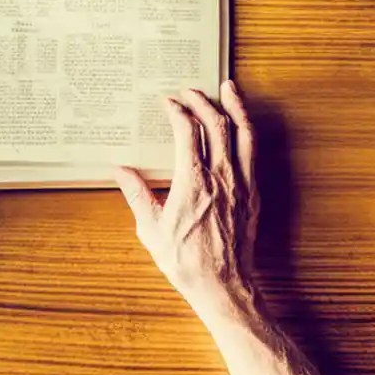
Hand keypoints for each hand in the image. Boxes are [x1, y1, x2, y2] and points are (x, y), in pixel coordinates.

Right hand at [114, 81, 259, 309]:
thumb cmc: (186, 261)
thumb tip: (120, 171)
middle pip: (216, 124)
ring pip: (243, 133)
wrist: (223, 285)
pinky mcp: (253, 193)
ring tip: (229, 88)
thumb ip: (138, 195)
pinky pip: (254, 152)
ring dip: (235, 106)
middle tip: (191, 90)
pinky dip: (248, 130)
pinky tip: (243, 123)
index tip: (168, 103)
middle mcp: (220, 176)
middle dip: (202, 101)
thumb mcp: (151, 230)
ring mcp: (241, 183)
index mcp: (193, 182)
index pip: (188, 132)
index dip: (178, 111)